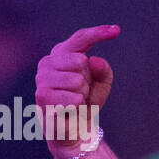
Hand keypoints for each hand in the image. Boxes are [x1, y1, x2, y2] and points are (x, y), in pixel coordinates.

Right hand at [35, 24, 118, 158]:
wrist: (74, 128)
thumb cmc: (85, 102)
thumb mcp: (101, 84)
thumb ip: (103, 71)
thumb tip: (93, 60)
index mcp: (62, 54)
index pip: (80, 38)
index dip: (98, 33)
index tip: (117, 30)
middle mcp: (48, 62)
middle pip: (80, 60)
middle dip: (88, 80)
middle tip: (82, 92)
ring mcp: (42, 78)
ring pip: (77, 81)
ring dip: (83, 95)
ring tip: (76, 101)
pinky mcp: (42, 96)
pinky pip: (73, 98)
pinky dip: (77, 106)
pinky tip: (69, 109)